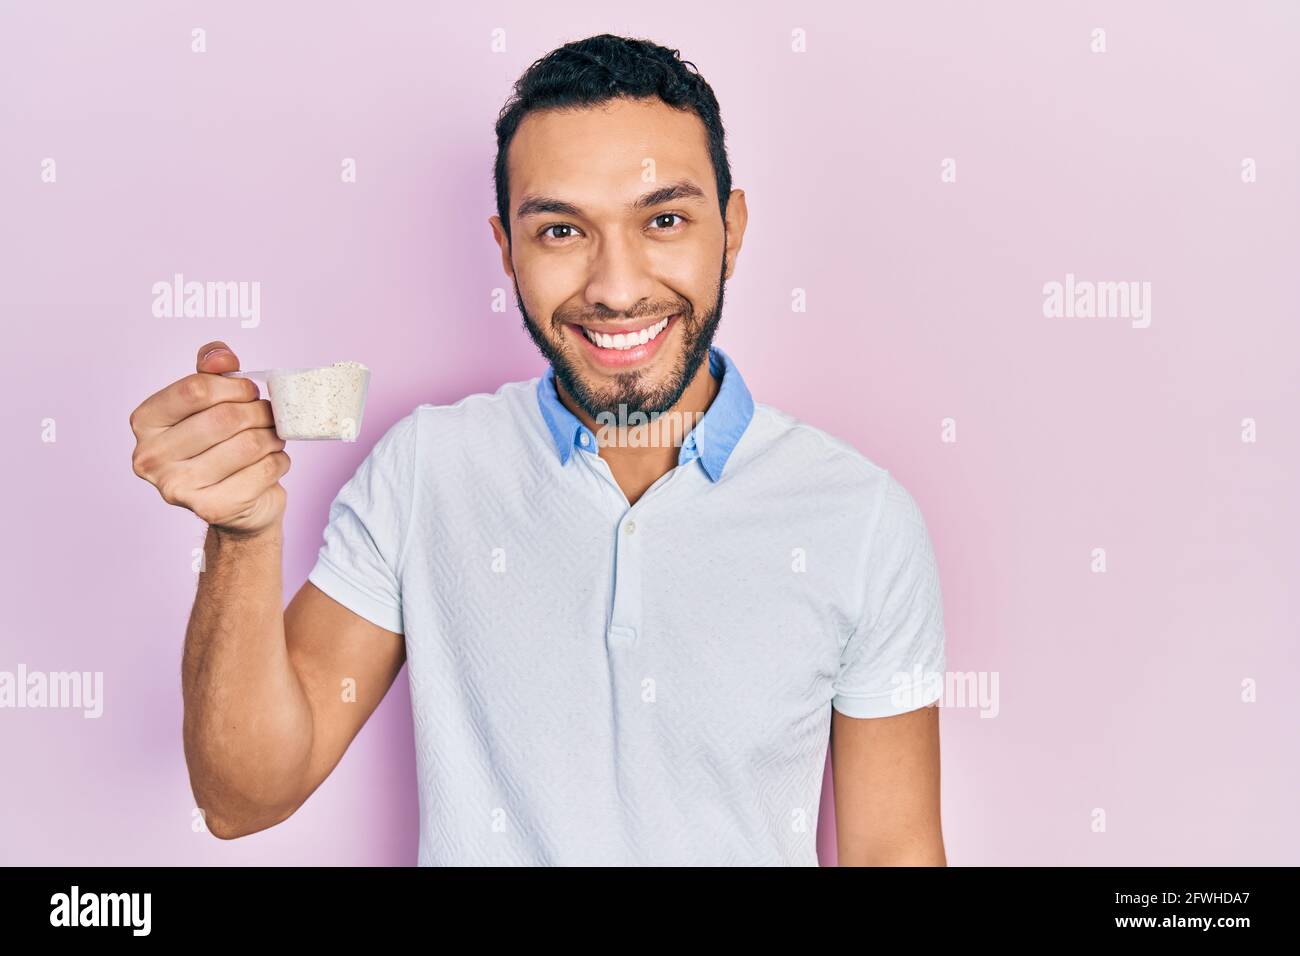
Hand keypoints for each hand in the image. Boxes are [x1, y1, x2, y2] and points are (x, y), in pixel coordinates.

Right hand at [130, 341, 289, 535]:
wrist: (236, 504)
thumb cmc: (220, 444)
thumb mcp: (211, 400)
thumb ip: (212, 369)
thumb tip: (222, 356)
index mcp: (146, 421)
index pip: (197, 389)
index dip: (235, 386)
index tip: (249, 391)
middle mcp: (151, 457)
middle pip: (226, 418)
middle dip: (259, 412)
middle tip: (267, 416)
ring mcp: (178, 488)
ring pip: (249, 444)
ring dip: (272, 436)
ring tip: (270, 438)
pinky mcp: (213, 509)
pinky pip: (265, 469)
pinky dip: (279, 461)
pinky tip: (269, 463)